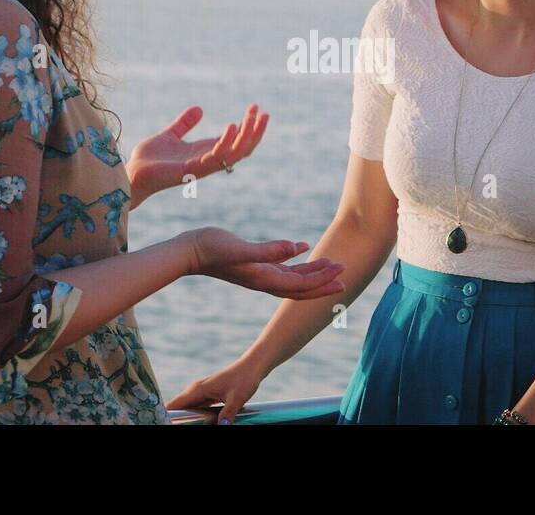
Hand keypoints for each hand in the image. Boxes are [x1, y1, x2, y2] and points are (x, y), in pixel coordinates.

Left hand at [126, 104, 268, 208]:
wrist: (130, 174)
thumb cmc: (148, 160)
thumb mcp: (170, 135)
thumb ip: (184, 124)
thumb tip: (199, 109)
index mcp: (205, 153)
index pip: (236, 142)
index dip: (248, 127)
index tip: (256, 109)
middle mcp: (208, 162)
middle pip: (241, 149)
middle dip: (254, 131)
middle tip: (262, 112)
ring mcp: (201, 167)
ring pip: (235, 154)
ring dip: (247, 136)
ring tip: (253, 116)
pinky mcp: (190, 171)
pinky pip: (215, 159)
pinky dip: (225, 144)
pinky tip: (231, 127)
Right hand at [167, 357, 266, 424]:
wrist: (252, 367)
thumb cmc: (245, 379)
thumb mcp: (237, 398)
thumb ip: (228, 413)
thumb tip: (222, 427)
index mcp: (198, 389)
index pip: (174, 405)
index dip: (166, 416)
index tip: (163, 423)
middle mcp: (196, 390)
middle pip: (177, 407)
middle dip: (173, 419)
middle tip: (171, 426)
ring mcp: (201, 392)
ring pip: (186, 408)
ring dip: (183, 417)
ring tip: (181, 424)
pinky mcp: (207, 394)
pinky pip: (195, 407)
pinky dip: (192, 415)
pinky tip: (194, 422)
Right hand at [185, 226, 344, 299]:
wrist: (189, 252)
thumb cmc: (212, 248)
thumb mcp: (241, 248)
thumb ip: (268, 251)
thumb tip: (296, 248)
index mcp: (264, 278)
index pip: (300, 286)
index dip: (322, 281)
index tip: (342, 272)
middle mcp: (264, 280)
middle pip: (301, 287)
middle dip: (324, 281)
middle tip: (345, 272)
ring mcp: (258, 273)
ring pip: (292, 278)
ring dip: (313, 272)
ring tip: (331, 263)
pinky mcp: (253, 264)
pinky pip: (280, 267)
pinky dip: (295, 262)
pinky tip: (303, 249)